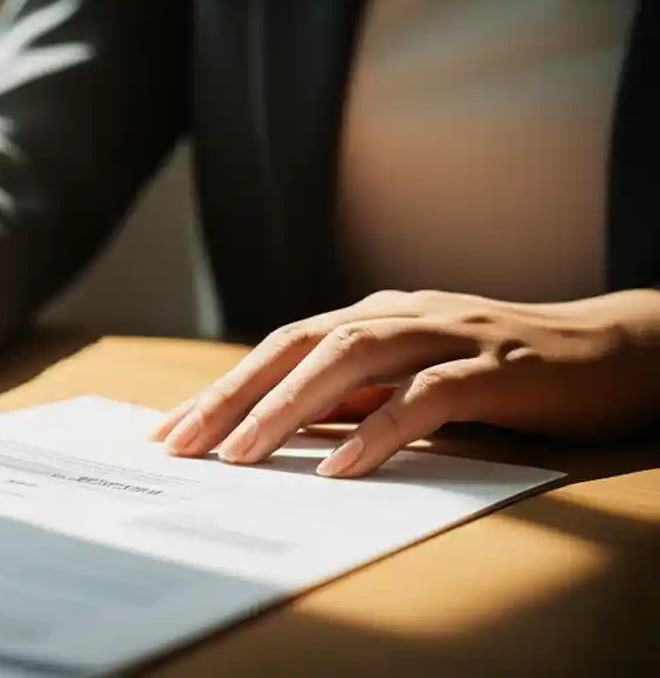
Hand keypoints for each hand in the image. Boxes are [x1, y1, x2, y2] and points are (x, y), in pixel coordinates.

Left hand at [152, 289, 659, 477]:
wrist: (613, 352)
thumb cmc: (501, 373)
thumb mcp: (414, 380)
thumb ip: (356, 398)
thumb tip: (279, 433)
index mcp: (376, 316)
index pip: (281, 346)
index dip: (223, 386)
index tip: (169, 428)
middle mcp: (402, 314)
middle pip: (299, 345)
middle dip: (234, 395)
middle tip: (182, 443)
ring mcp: (450, 334)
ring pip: (352, 359)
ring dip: (287, 408)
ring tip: (240, 455)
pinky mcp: (498, 368)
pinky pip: (428, 396)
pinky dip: (380, 430)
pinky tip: (341, 468)